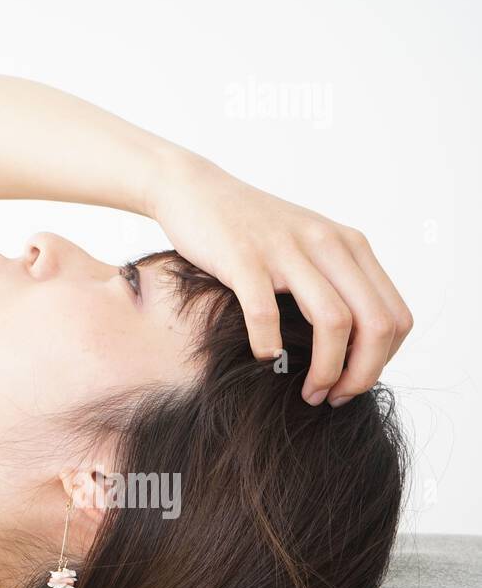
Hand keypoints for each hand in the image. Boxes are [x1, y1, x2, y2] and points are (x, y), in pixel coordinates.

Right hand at [150, 155, 412, 405]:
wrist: (193, 190)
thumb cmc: (246, 228)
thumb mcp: (306, 244)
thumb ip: (334, 281)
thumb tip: (354, 344)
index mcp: (348, 245)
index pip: (395, 315)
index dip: (383, 360)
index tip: (354, 381)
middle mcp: (326, 243)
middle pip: (374, 324)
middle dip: (362, 373)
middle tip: (336, 398)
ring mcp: (286, 249)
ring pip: (333, 322)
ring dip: (326, 370)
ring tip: (309, 392)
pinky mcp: (243, 257)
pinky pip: (266, 314)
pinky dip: (269, 347)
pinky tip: (263, 358)